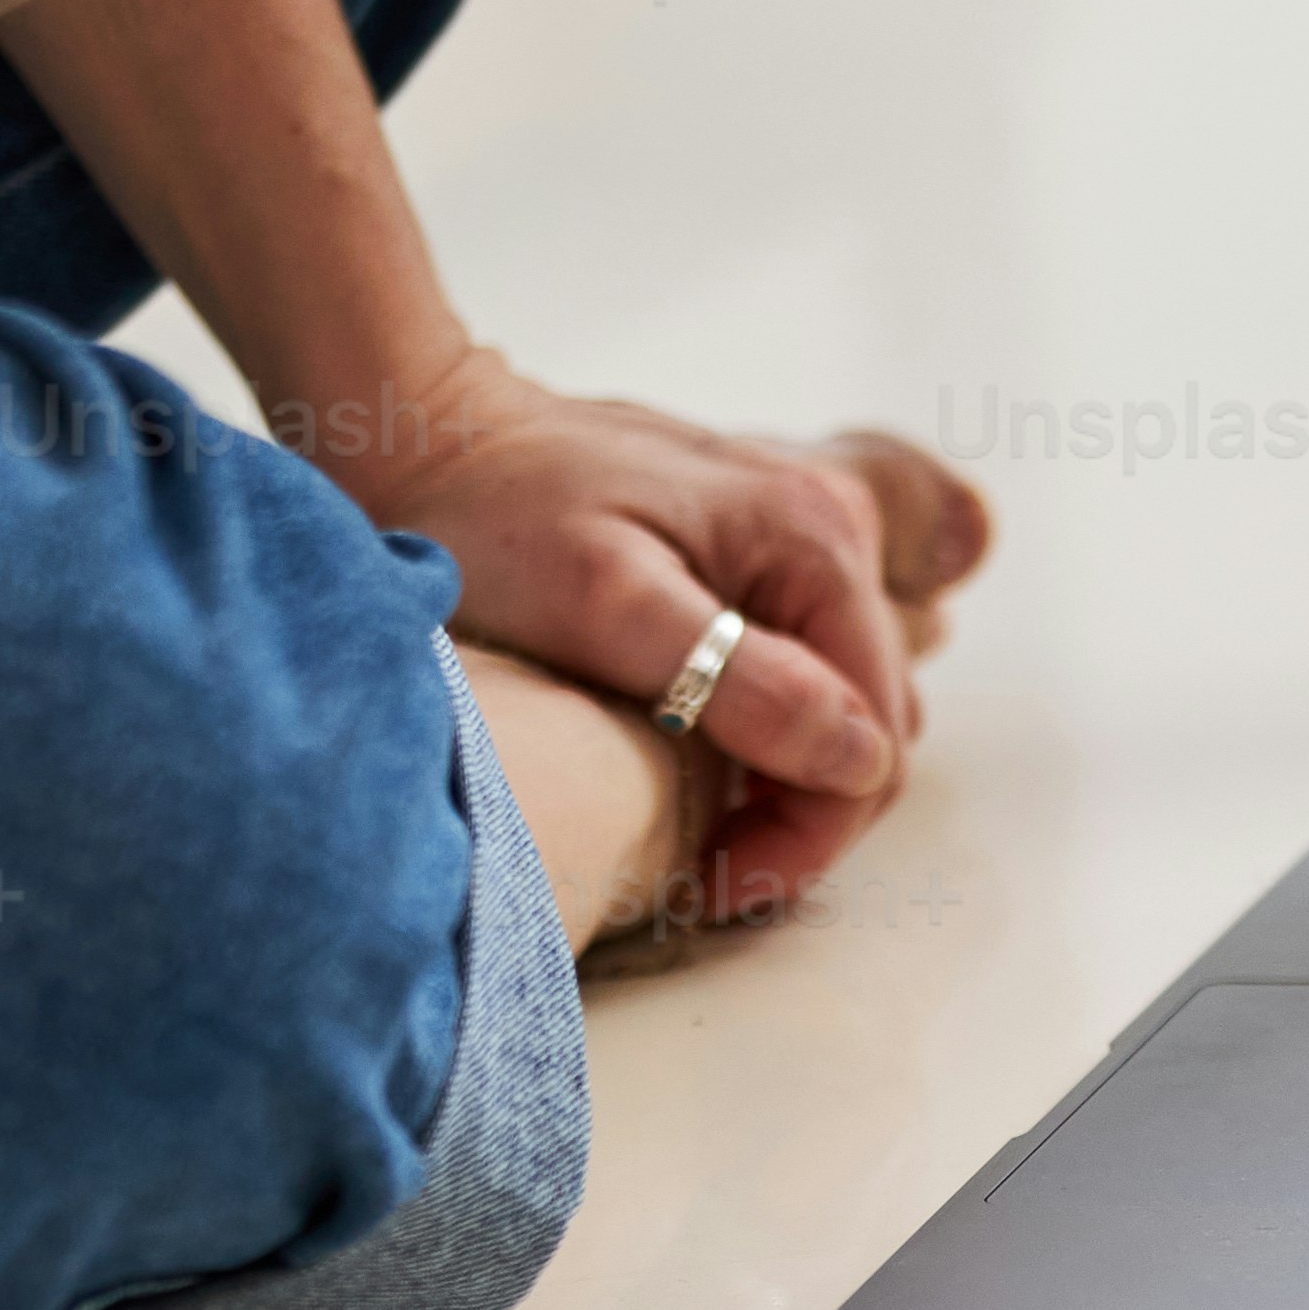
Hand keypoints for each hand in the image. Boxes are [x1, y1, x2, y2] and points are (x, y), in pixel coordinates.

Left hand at [333, 351, 994, 917]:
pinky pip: (820, 661)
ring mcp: (805, 536)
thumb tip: (857, 759)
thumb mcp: (604, 603)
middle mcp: (833, 527)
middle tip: (705, 866)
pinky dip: (788, 726)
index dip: (807, 832)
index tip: (716, 880)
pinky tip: (721, 755)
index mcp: (814, 541)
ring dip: (799, 775)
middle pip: (877, 725)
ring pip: (855, 699)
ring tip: (707, 819)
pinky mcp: (767, 551)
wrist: (431, 429)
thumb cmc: (496, 514)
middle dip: (804, 813)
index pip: (873, 739)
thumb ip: (737, 678)